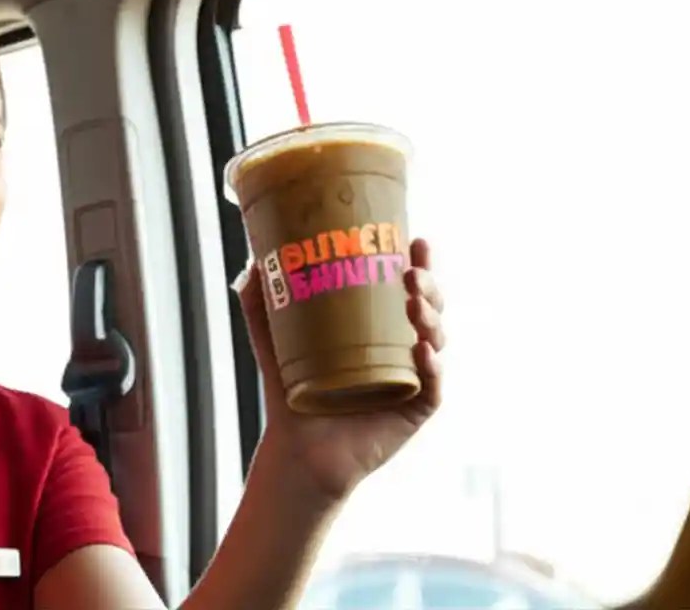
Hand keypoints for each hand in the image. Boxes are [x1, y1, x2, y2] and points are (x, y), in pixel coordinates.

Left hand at [235, 238, 445, 501]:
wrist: (297, 448)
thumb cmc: (291, 392)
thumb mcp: (274, 340)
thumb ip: (261, 302)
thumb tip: (253, 261)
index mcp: (378, 326)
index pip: (407, 287)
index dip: (419, 262)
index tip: (416, 240)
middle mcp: (402, 348)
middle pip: (430, 308)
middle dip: (429, 286)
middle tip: (411, 273)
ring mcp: (412, 378)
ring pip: (436, 341)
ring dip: (432, 318)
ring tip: (413, 305)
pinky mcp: (414, 410)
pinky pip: (433, 386)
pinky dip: (432, 366)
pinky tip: (422, 350)